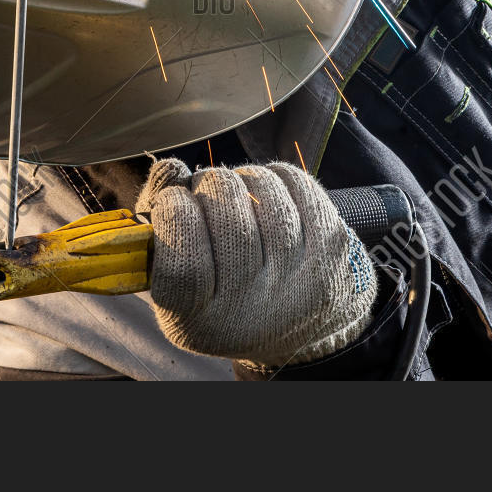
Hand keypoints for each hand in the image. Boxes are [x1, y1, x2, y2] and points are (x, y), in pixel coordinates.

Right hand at [136, 157, 376, 368]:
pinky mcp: (331, 250)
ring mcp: (299, 281)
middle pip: (229, 219)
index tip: (173, 200)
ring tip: (239, 191)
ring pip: (265, 191)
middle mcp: (252, 311)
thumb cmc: (225, 291)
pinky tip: (268, 191)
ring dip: (244, 177)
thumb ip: (159, 223)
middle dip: (210, 184)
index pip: (185, 262)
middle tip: (207, 187)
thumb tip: (169, 167)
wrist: (304, 324)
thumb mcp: (178, 278)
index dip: (174, 215)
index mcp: (201, 323)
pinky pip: (298, 185)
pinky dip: (277, 175)